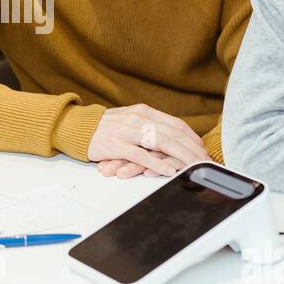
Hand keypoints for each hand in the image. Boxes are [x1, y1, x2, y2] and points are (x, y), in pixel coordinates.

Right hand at [87, 104, 209, 177]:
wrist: (77, 127)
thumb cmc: (106, 128)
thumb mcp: (132, 121)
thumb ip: (151, 128)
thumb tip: (175, 140)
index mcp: (145, 112)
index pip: (176, 124)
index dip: (192, 138)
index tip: (204, 150)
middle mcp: (139, 118)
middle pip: (173, 134)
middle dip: (193, 149)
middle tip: (206, 162)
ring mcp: (127, 131)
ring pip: (162, 143)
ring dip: (182, 155)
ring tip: (194, 166)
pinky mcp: (116, 144)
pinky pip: (141, 155)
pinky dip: (157, 164)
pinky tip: (170, 171)